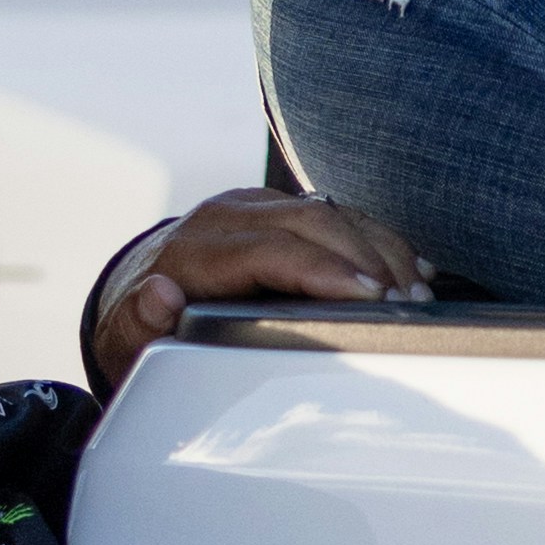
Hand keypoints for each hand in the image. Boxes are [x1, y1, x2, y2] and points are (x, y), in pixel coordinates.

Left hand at [81, 183, 431, 376]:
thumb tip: (158, 293)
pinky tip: (409, 267)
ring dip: (380, 248)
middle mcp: (226, 217)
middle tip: (407, 304)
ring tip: (417, 293)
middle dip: (367, 259)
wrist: (139, 291)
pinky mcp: (279, 209)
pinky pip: (337, 213)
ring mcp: (255, 207)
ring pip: (331, 211)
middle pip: (311, 221)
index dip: (325, 270)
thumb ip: (139, 322)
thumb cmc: (142, 328)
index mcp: (193, 249)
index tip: (370, 298)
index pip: (270, 248)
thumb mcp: (127, 337)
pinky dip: (376, 238)